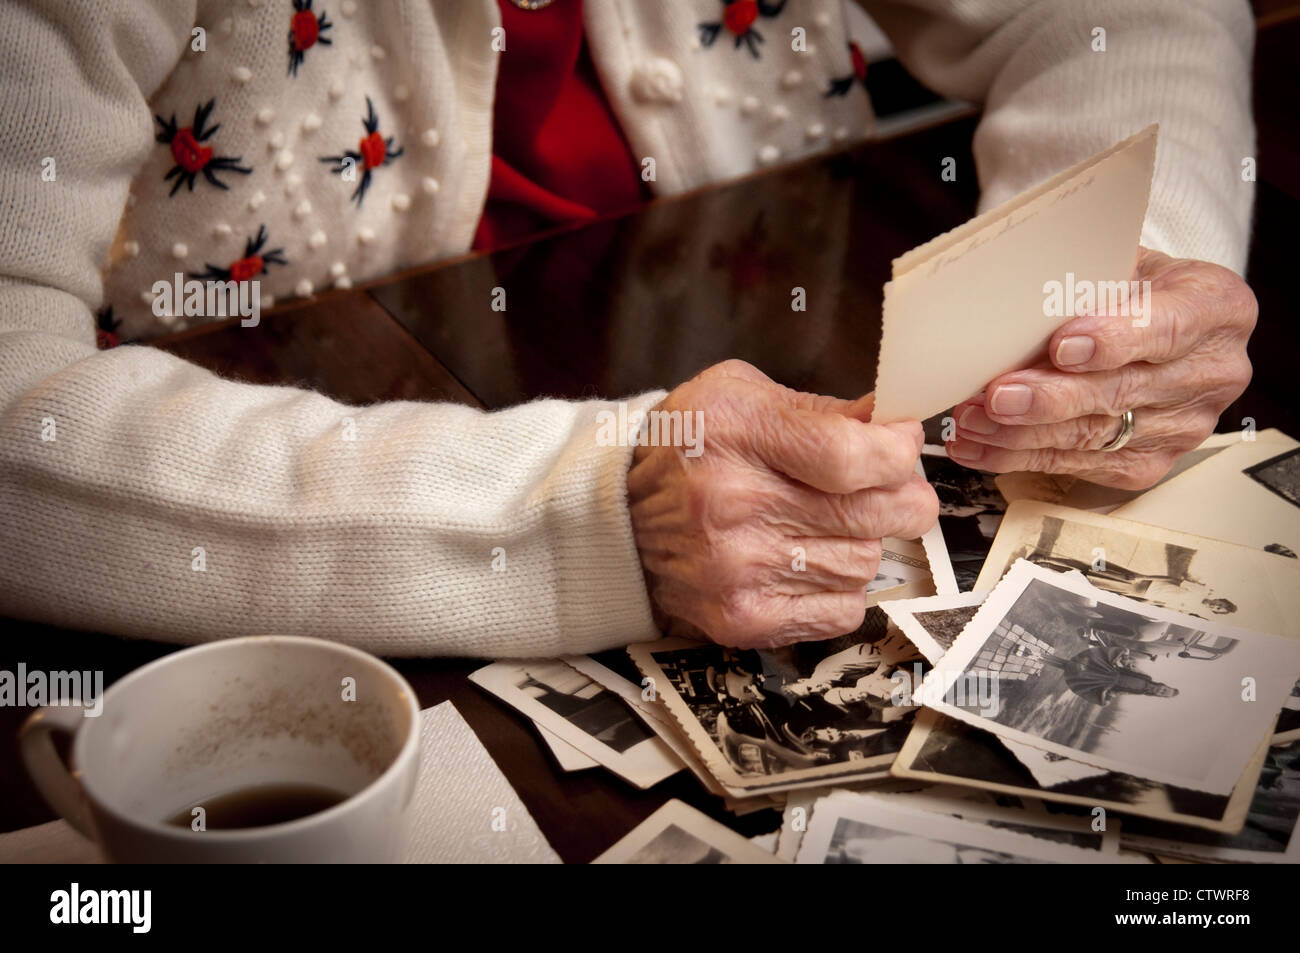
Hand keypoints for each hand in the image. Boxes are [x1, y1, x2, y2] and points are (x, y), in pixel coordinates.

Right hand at [627, 360, 937, 648]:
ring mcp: (737, 569)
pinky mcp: (741, 618)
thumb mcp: (737, 396)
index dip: (896, 453)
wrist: (613, 521)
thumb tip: (891, 425)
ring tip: (827, 525)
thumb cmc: (685, 450)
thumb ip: (817, 410)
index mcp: (734, 433)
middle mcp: (734, 504)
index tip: (900, 446)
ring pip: (863, 563)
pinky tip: (810, 563)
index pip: (851, 456)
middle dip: (902, 498)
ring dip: (862, 543)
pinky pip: (841, 610)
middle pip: (871, 514)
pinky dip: (841, 587)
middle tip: (894, 489)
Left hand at [946, 248, 1255, 488]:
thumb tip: (1009, 306)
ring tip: (970, 421)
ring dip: (1021, 433)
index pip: (1168, 326)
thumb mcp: (1119, 263)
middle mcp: (1212, 372)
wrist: (1157, 323)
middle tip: (996, 395)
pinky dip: (1018, 456)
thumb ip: (1084, 281)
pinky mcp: (1149, 463)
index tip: (1062, 346)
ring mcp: (1184, 426)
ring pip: (1093, 435)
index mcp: (1217, 308)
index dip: (1114, 339)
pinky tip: (978, 446)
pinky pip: (1078, 464)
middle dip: (1050, 397)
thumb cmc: (1129, 288)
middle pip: (1122, 391)